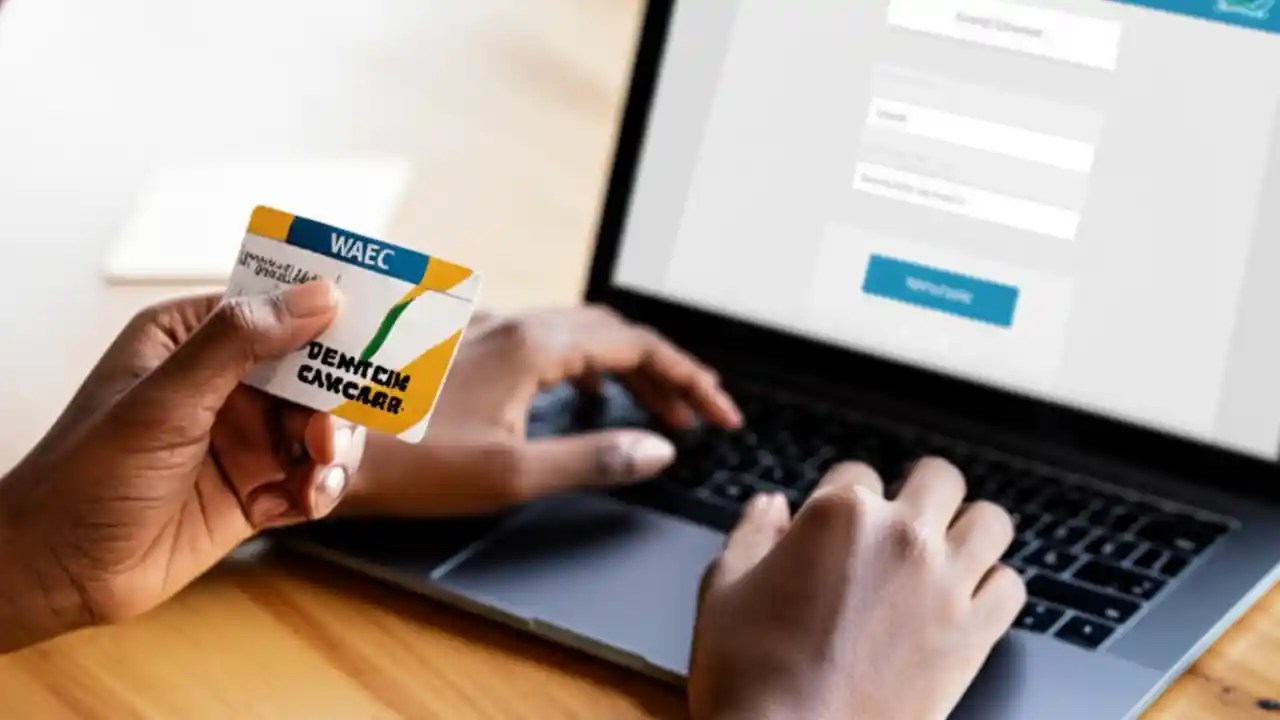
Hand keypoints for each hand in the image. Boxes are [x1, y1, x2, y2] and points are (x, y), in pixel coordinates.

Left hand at [0, 281, 364, 651]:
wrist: (61, 573)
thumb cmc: (89, 474)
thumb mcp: (167, 398)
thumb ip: (242, 342)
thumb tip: (319, 295)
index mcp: (191, 339)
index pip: (276, 310)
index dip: (327, 319)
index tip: (373, 333)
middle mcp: (223, 383)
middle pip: (314, 373)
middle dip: (333, 403)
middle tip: (326, 436)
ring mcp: (242, 437)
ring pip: (322, 428)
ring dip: (332, 453)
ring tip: (315, 480)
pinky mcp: (256, 489)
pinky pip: (313, 478)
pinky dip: (318, 491)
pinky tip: (295, 506)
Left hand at [341, 305, 740, 515]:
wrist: (323, 442)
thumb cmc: (409, 463)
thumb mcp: (512, 473)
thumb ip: (594, 458)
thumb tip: (659, 450)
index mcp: (534, 345)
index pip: (638, 345)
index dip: (690, 379)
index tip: (722, 415)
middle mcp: (513, 323)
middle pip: (615, 332)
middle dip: (666, 371)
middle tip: (700, 414)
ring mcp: (486, 327)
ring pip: (579, 333)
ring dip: (626, 366)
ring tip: (655, 408)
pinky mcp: (464, 341)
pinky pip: (545, 338)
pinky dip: (585, 363)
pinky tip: (581, 392)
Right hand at [689, 459, 1025, 719]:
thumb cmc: (748, 674)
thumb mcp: (723, 588)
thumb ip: (751, 532)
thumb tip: (769, 504)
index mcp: (840, 514)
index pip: (857, 473)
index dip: (843, 499)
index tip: (837, 531)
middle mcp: (902, 537)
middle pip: (940, 477)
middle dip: (920, 492)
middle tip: (903, 520)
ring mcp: (946, 584)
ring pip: (991, 520)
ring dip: (968, 529)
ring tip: (946, 550)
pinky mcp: (974, 635)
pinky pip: (1011, 586)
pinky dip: (992, 587)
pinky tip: (964, 600)